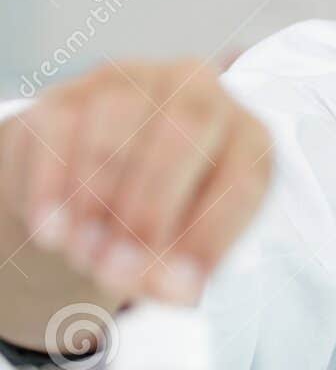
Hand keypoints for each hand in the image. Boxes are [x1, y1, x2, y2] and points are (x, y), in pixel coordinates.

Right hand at [0, 59, 271, 307]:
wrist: (98, 184)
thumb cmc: (164, 222)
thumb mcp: (182, 251)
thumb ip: (180, 272)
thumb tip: (168, 291)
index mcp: (249, 139)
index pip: (242, 182)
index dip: (211, 238)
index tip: (179, 289)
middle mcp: (201, 91)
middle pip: (184, 135)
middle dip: (150, 212)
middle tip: (120, 270)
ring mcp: (136, 79)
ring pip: (118, 127)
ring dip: (99, 201)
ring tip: (85, 256)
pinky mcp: (76, 89)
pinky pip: (65, 129)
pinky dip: (56, 184)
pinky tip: (51, 230)